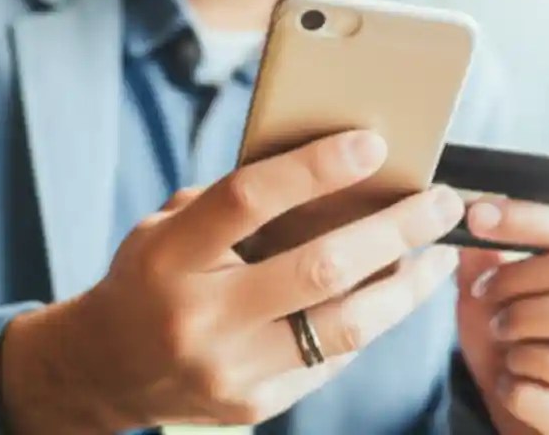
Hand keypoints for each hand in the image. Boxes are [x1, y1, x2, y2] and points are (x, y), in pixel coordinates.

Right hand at [0, 130, 466, 433]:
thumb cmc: (149, 278)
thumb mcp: (168, 227)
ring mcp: (231, 369)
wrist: (107, 370)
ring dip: (406, 287)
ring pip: (345, 326)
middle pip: (318, 268)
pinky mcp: (257, 405)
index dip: (315, 168)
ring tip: (441, 254)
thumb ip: (236, 203)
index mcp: (170, 257)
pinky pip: (334, 357)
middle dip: (394, 230)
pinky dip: (372, 320)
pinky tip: (397, 292)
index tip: (373, 144)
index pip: (249, 200)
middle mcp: (200, 317)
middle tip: (441, 202)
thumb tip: (331, 172)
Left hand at [455, 198, 548, 434]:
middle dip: (518, 283)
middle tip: (486, 297)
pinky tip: (509, 381)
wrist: (518, 410)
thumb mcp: (489, 293)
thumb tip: (475, 209)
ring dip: (520, 334)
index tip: (477, 216)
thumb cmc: (513, 338)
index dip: (527, 219)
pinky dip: (515, 387)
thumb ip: (484, 257)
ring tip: (502, 342)